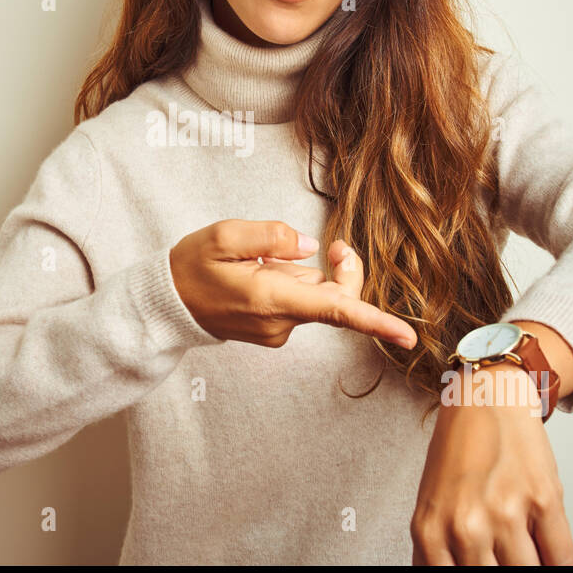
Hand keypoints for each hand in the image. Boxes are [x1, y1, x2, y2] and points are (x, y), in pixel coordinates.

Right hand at [169, 219, 417, 348]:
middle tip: (338, 243)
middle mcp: (280, 321)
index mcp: (272, 298)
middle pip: (336, 298)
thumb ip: (271, 235)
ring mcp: (277, 330)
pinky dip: (293, 284)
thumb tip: (308, 247)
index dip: (376, 322)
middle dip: (345, 269)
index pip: (336, 312)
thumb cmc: (191, 267)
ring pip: (317, 298)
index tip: (407, 337)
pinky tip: (262, 274)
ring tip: (264, 260)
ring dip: (307, 274)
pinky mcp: (273, 330)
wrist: (165, 305)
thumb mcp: (224, 235)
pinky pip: (300, 303)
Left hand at [410, 364, 572, 564]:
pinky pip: (562, 559)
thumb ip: (439, 551)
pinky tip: (549, 555)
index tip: (483, 570)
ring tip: (526, 554)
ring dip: (532, 567)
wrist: (486, 397)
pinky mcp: (544, 499)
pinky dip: (559, 564)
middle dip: (504, 571)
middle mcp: (466, 525)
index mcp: (431, 530)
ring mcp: (507, 512)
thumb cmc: (458, 451)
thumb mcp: (432, 504)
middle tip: (506, 557)